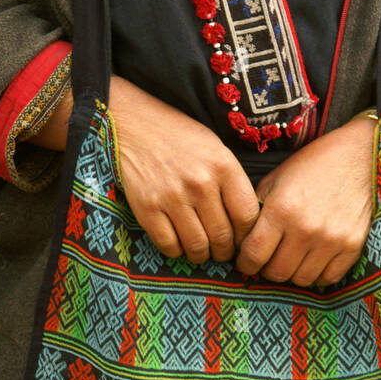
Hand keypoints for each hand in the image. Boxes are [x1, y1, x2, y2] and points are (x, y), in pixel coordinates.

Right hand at [107, 74, 260, 264]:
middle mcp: (200, 183)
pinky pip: (169, 245)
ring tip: (200, 249)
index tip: (241, 239)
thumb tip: (244, 222)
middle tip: (221, 251)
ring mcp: (172, 196)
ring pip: (197, 246)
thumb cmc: (178, 137)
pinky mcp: (147, 208)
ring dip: (201, 255)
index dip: (246, 235)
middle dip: (224, 251)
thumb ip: (231, 182)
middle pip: (223, 237)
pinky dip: (176, 251)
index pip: (247, 216)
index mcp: (223, 166)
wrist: (133, 124)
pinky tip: (178, 241)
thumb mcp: (215, 148)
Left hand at [234, 113, 375, 287]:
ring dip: (292, 272)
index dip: (245, 263)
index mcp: (282, 208)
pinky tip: (313, 258)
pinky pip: (327, 279)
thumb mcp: (277, 178)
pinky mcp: (352, 247)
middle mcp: (305, 228)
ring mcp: (331, 240)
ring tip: (292, 257)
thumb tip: (241, 240)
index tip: (246, 261)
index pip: (253, 255)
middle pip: (276, 273)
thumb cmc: (313, 165)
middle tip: (268, 259)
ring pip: (301, 280)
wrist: (359, 156)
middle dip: (267, 269)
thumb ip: (257, 209)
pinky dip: (317, 273)